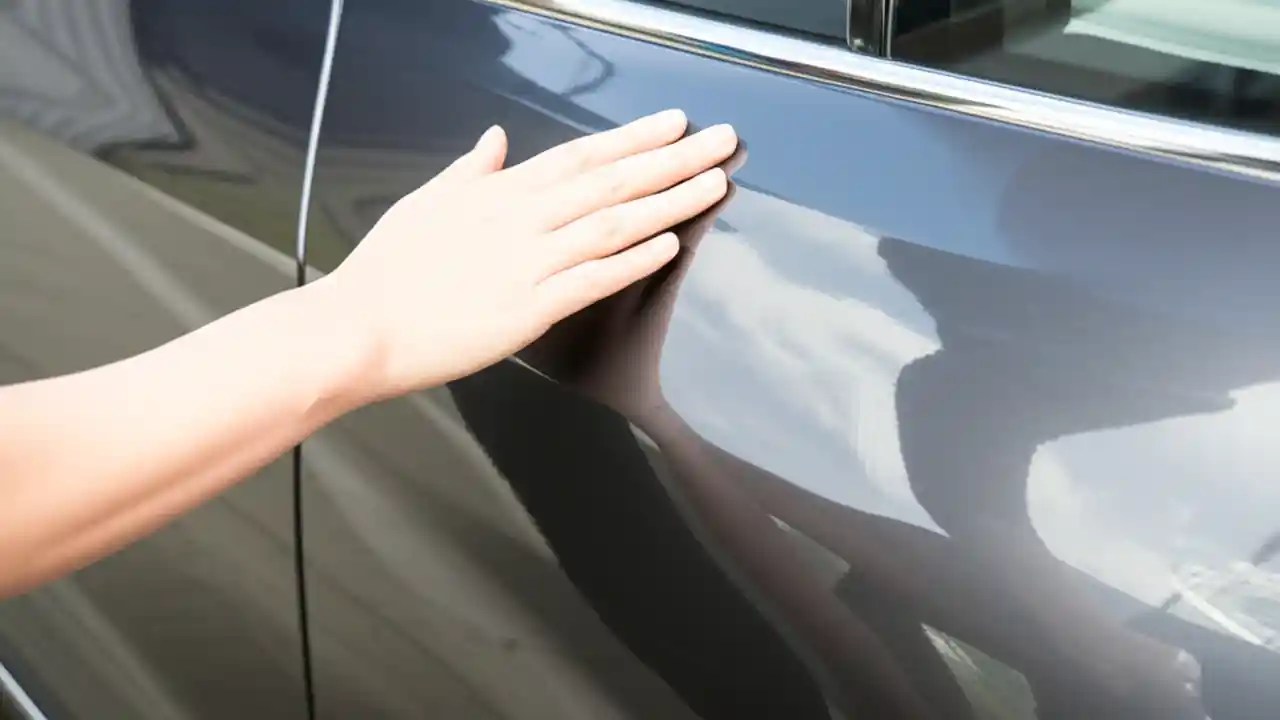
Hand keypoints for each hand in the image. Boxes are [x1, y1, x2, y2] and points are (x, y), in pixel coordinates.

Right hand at [312, 110, 736, 402]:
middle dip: (672, 159)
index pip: (581, 155)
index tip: (675, 123)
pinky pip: (592, 278)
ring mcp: (527, 262)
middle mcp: (521, 219)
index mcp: (498, 192)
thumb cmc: (385, 273)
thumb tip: (495, 139)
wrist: (358, 329)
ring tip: (715, 184)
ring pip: (613, 223)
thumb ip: (468, 170)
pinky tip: (671, 243)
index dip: (633, 138)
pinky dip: (633, 259)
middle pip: (611, 180)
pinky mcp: (528, 309)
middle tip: (723, 141)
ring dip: (668, 201)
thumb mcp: (423, 204)